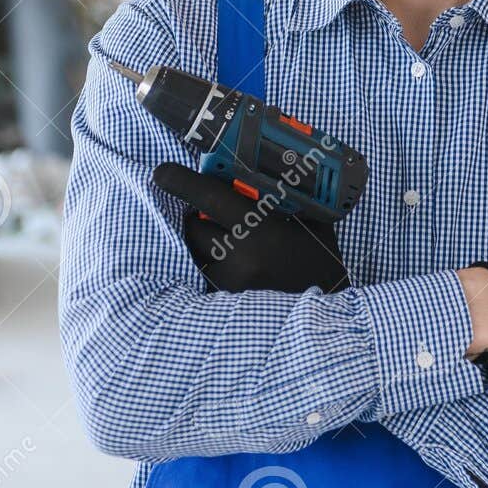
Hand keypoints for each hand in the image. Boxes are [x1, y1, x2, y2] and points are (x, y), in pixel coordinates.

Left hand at [152, 162, 348, 293]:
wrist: (324, 319)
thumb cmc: (321, 266)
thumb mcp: (311, 224)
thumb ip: (286, 197)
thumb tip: (263, 168)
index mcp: (261, 233)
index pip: (208, 198)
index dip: (182, 181)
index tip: (163, 172)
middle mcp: (239, 259)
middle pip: (195, 224)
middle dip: (201, 213)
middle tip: (218, 208)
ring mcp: (228, 283)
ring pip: (198, 249)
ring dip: (208, 238)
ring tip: (235, 237)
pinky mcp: (224, 301)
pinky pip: (207, 271)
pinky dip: (216, 262)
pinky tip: (240, 263)